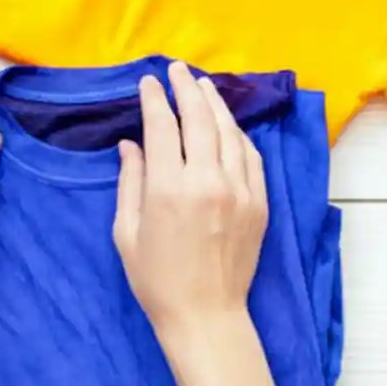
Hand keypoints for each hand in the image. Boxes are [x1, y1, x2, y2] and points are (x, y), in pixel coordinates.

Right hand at [113, 61, 268, 334]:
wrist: (206, 315)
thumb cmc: (156, 279)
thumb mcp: (127, 231)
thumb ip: (130, 182)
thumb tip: (131, 144)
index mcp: (168, 189)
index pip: (162, 127)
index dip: (154, 99)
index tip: (148, 82)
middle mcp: (207, 182)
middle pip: (199, 119)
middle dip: (186, 89)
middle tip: (177, 69)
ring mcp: (239, 191)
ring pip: (229, 132)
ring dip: (215, 105)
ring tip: (203, 86)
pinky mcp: (259, 203)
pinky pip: (250, 157)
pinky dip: (238, 135)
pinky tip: (228, 125)